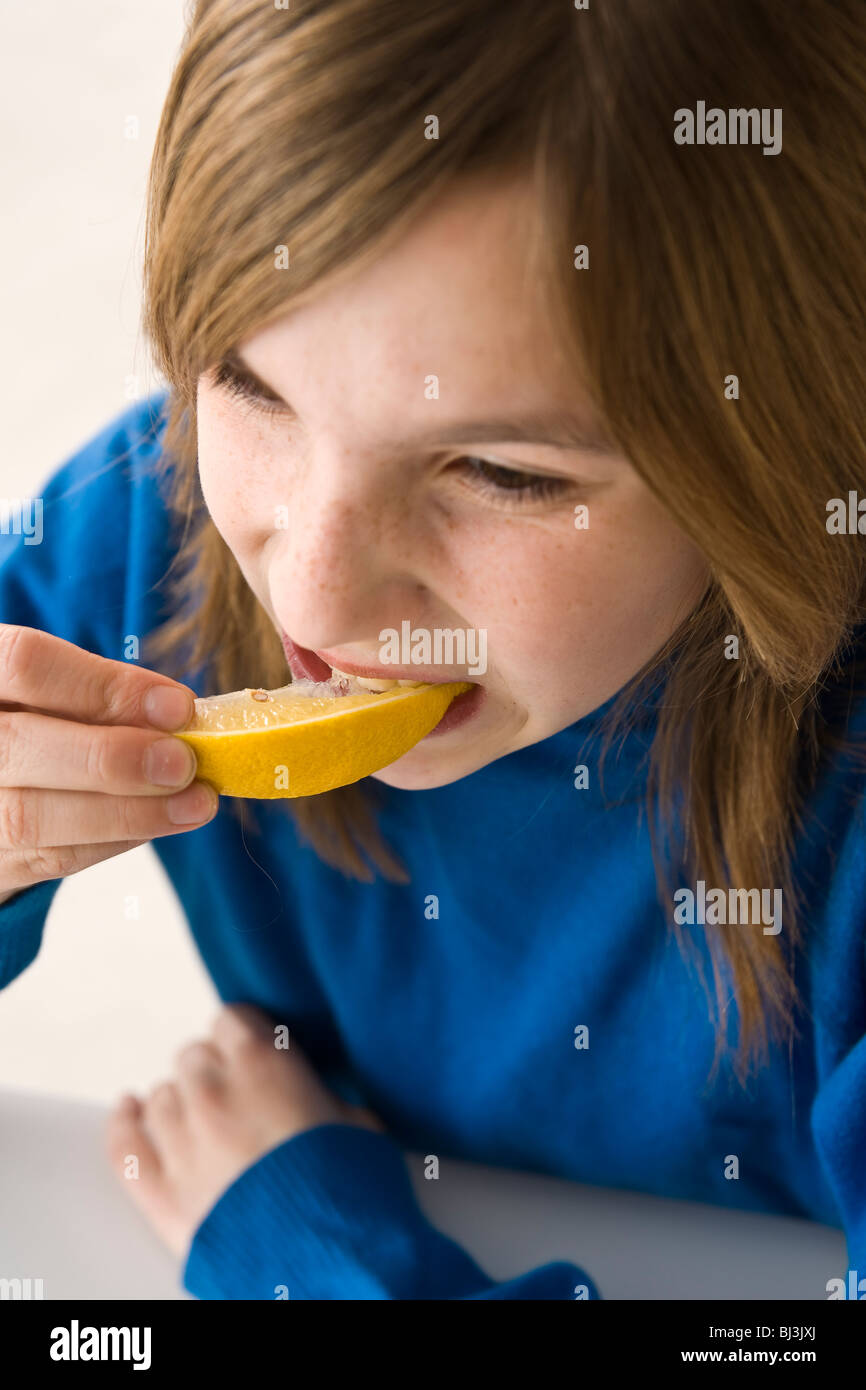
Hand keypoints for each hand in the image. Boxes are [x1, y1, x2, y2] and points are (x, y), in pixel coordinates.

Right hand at [0, 624, 217, 905]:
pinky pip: (49, 857)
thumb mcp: (57, 688)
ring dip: (126, 811)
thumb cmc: (38, 718)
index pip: (26, 666)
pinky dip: (113, 839)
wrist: (0, 776)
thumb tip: (177, 717)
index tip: (177, 705)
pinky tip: (159, 822)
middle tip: (184, 763)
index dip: (103, 685)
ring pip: (32, 816)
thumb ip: (101, 694)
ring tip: (193, 802)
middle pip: (22, 746)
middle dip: (114, 757)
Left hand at [105, 1003, 383, 1258]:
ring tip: (202, 1120)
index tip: (254, 1049)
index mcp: (262, 1064)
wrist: (324, 1259)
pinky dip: (125, 1124)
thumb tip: (314, 1095)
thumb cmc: (346, 1195)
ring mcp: (180, 1142)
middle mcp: (213, 1093)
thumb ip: (321, 1093)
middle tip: (238, 1096)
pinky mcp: (161, 1192)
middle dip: (216, 1072)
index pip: (231, 1020)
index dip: (245, 1036)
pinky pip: (125, 1144)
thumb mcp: (357, 1121)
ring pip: (161, 1096)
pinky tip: (130, 1111)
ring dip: (180, 1103)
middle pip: (193, 1057)